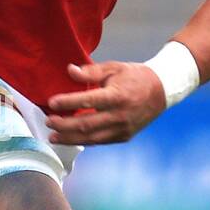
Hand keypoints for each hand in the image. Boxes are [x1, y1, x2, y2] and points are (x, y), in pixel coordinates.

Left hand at [43, 61, 165, 144]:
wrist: (162, 91)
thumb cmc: (135, 77)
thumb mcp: (114, 68)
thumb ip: (91, 71)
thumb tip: (70, 71)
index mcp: (117, 96)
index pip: (88, 101)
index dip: (68, 102)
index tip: (52, 102)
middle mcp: (120, 116)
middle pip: (86, 124)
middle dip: (64, 125)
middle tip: (48, 121)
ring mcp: (122, 129)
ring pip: (91, 138)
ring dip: (70, 138)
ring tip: (53, 136)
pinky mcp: (124, 137)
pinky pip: (100, 141)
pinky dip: (83, 140)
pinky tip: (70, 138)